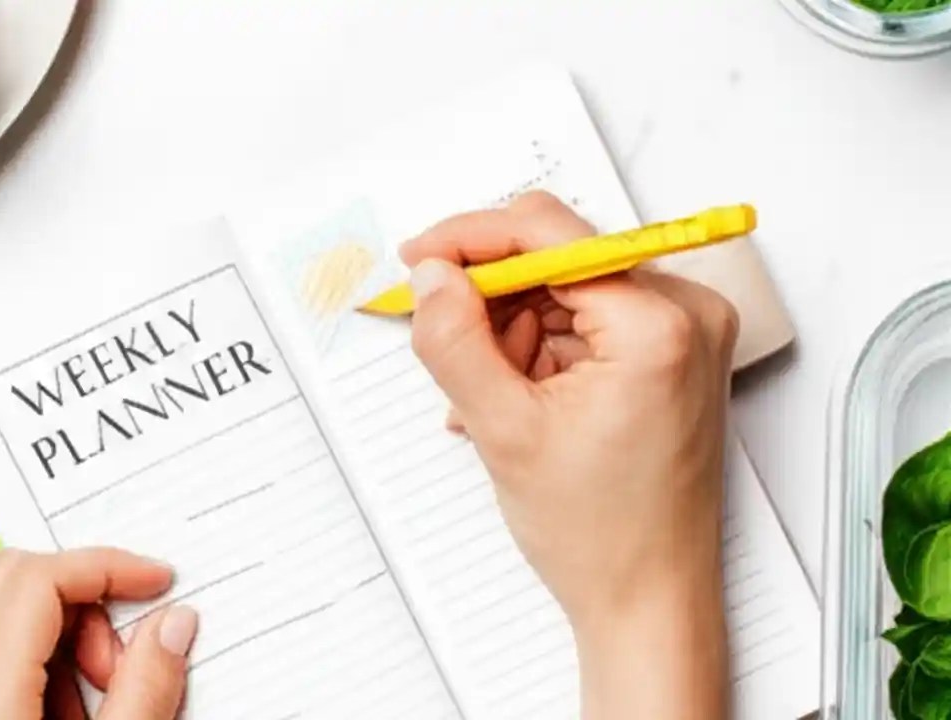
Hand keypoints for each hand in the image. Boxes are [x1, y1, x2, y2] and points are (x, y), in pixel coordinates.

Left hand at [0, 547, 196, 719]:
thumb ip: (143, 693)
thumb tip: (170, 628)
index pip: (38, 580)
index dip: (107, 567)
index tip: (153, 582)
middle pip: (10, 583)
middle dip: (84, 607)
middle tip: (123, 660)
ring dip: (57, 644)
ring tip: (93, 709)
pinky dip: (26, 673)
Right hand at [402, 191, 735, 719]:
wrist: (649, 601)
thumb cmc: (604, 536)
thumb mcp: (504, 430)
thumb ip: (455, 340)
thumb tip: (433, 277)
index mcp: (659, 324)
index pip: (548, 233)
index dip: (470, 240)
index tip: (420, 259)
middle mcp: (687, 314)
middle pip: (555, 261)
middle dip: (494, 307)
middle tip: (459, 360)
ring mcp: (683, 335)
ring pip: (562, 294)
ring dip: (512, 339)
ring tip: (497, 404)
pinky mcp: (670, 356)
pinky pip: (584, 324)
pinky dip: (539, 355)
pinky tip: (519, 404)